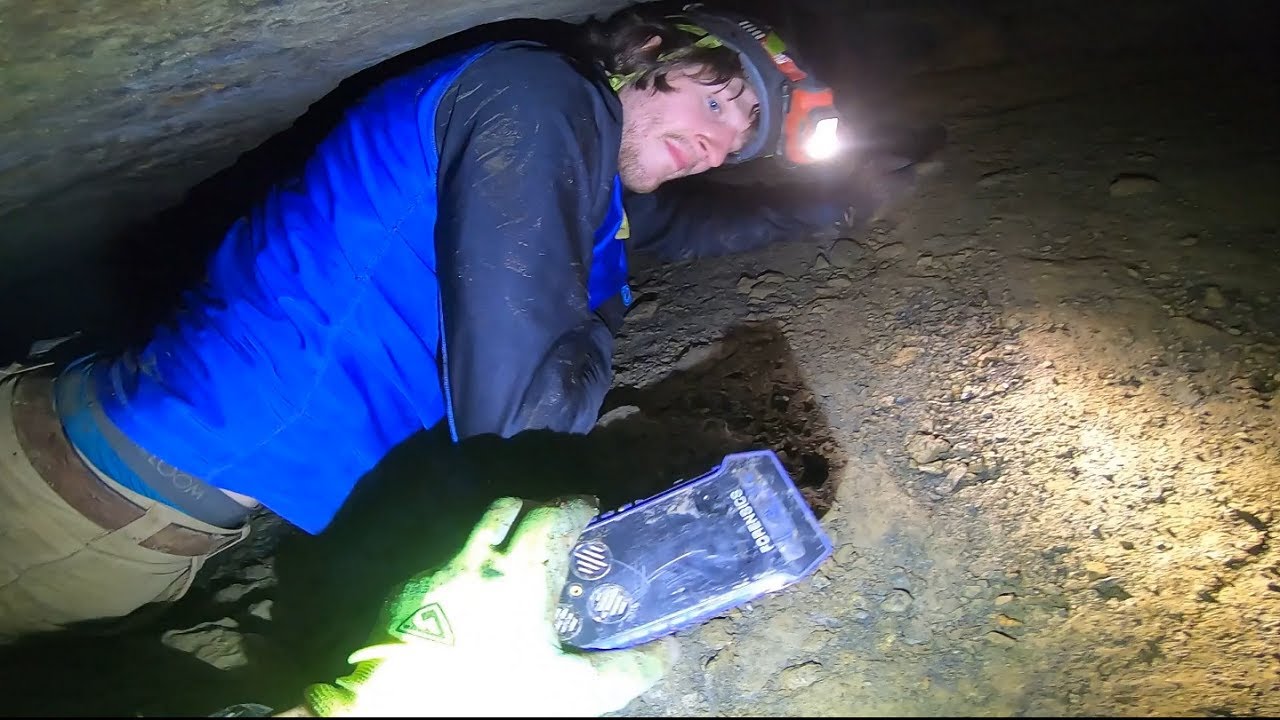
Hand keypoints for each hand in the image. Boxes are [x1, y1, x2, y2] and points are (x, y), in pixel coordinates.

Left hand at [297, 497, 677, 716]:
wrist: (401, 708)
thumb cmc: (492, 696)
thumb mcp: (571, 693)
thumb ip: (626, 672)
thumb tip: (668, 650)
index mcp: (522, 572)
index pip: (553, 513)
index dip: (574, 504)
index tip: (589, 507)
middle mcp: (480, 558)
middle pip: (510, 507)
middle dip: (538, 507)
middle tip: (556, 524)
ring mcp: (439, 569)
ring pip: (474, 527)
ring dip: (501, 525)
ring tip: (516, 547)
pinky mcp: (408, 590)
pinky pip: (446, 557)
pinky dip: (469, 559)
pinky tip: (475, 587)